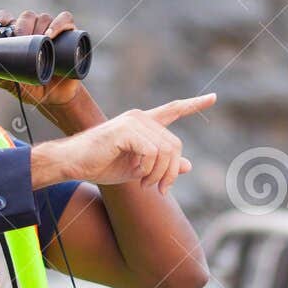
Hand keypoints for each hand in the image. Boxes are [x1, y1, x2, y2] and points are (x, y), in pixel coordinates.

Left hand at [0, 8, 84, 113]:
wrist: (56, 98)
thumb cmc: (33, 88)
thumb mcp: (13, 84)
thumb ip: (1, 76)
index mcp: (17, 36)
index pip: (7, 19)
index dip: (0, 17)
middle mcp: (34, 30)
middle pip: (27, 16)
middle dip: (22, 26)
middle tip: (21, 39)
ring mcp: (51, 31)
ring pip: (44, 17)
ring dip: (40, 27)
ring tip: (39, 40)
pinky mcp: (69, 34)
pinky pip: (66, 20)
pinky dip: (59, 24)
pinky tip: (51, 34)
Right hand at [30, 93, 215, 194]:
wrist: (74, 163)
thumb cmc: (102, 165)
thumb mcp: (138, 168)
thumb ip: (162, 164)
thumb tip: (188, 165)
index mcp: (143, 123)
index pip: (173, 110)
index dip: (194, 104)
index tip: (213, 98)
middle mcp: (140, 117)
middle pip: (174, 144)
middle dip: (171, 172)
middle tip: (160, 189)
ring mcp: (132, 122)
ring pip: (165, 150)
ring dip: (159, 174)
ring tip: (147, 185)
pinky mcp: (125, 131)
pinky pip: (152, 152)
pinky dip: (148, 170)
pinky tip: (137, 176)